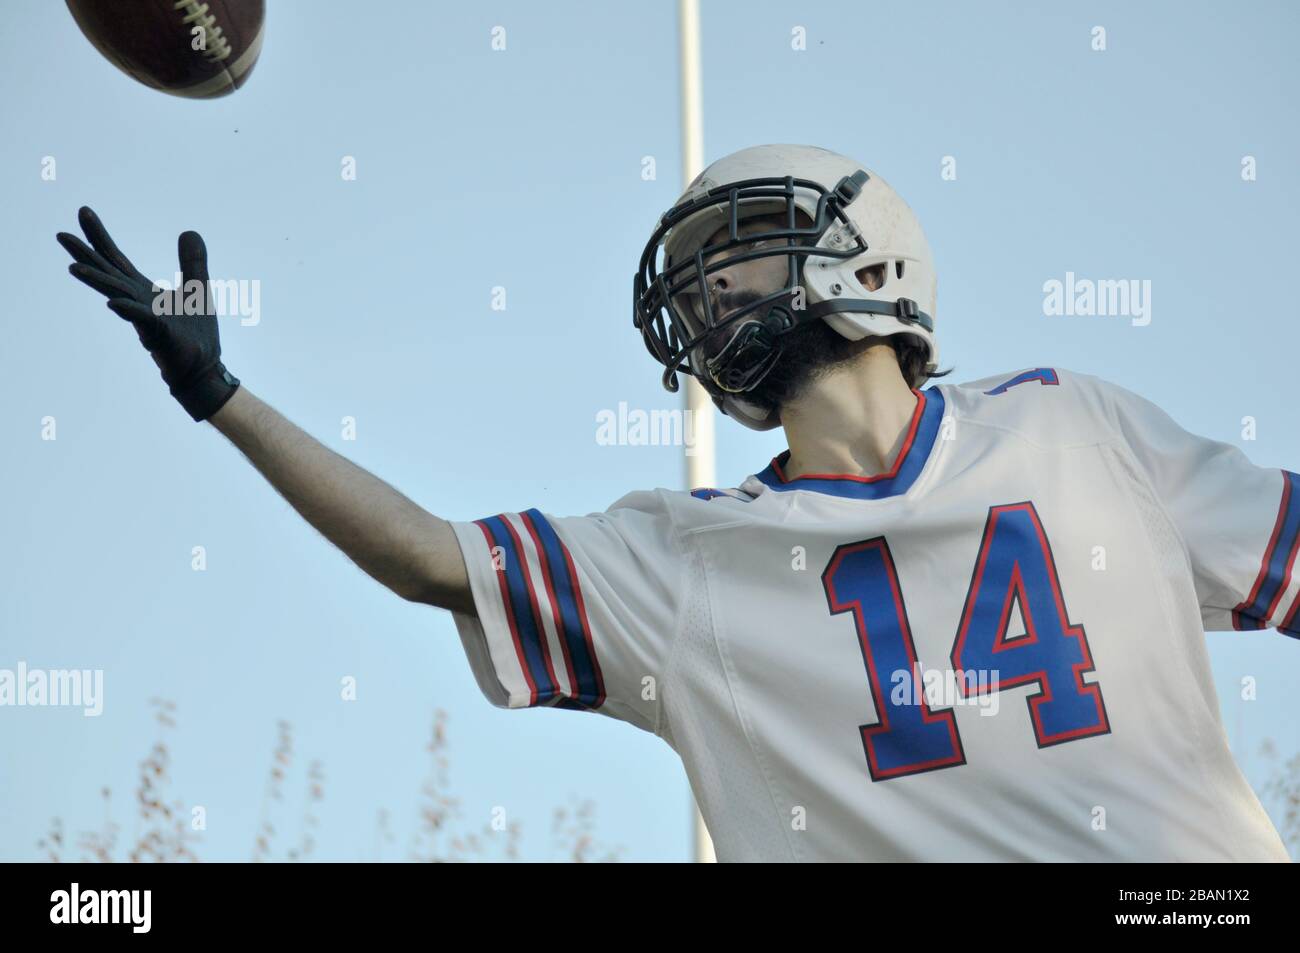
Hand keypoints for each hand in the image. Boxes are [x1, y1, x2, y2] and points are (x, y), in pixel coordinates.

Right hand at [57, 206, 239, 420]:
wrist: (204, 370)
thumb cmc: (196, 334)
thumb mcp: (198, 288)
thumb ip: (192, 262)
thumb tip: (188, 231)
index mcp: (143, 292)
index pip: (117, 261)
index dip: (100, 237)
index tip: (84, 212)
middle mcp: (138, 303)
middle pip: (108, 274)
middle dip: (86, 255)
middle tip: (61, 235)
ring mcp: (146, 320)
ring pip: (118, 296)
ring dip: (98, 282)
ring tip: (74, 267)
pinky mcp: (161, 336)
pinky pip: (144, 321)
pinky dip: (130, 311)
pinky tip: (115, 303)